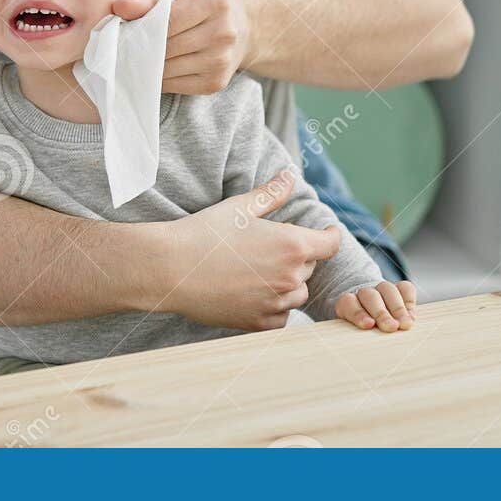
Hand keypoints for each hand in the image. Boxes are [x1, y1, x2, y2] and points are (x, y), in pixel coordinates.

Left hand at [112, 0, 251, 94]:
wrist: (244, 27)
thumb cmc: (206, 5)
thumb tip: (118, 7)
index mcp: (214, 3)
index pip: (167, 21)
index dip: (141, 25)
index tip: (121, 26)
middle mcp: (222, 33)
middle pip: (166, 47)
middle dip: (141, 46)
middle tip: (122, 44)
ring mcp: (221, 61)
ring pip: (167, 69)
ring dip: (147, 64)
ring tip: (136, 55)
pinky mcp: (215, 83)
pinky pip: (175, 85)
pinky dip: (159, 78)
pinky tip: (155, 67)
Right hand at [150, 170, 341, 330]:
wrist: (170, 270)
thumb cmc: (204, 234)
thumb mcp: (240, 208)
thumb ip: (271, 194)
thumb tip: (290, 176)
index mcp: (291, 245)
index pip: (330, 244)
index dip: (330, 236)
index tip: (327, 234)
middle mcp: (289, 277)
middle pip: (310, 267)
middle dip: (297, 257)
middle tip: (269, 249)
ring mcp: (275, 304)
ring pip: (297, 293)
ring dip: (287, 284)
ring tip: (258, 271)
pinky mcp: (259, 324)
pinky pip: (280, 316)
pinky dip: (272, 306)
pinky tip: (250, 292)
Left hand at [336, 280, 416, 331]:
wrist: (370, 312)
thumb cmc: (360, 331)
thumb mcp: (352, 334)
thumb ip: (354, 336)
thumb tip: (362, 346)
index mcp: (347, 304)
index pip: (349, 303)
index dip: (358, 313)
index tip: (369, 325)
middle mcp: (364, 293)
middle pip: (370, 296)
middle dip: (382, 312)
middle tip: (391, 327)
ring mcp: (381, 289)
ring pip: (388, 290)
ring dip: (398, 308)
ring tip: (405, 324)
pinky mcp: (398, 289)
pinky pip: (405, 288)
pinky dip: (409, 300)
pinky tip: (411, 316)